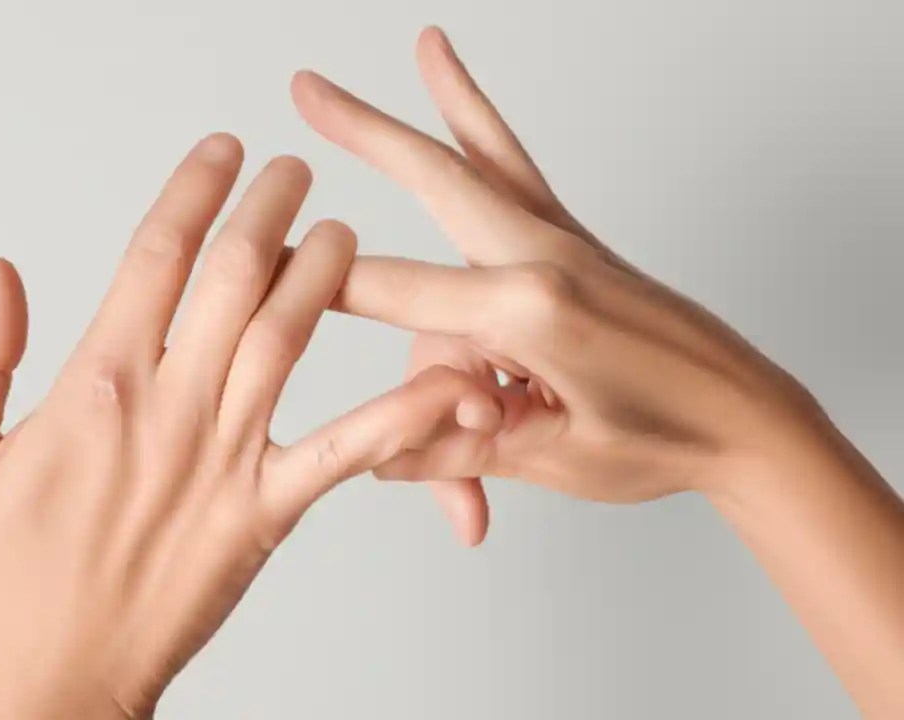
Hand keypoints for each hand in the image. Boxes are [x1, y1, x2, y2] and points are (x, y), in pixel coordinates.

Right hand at [0, 135, 485, 717]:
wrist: (61, 670)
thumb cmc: (6, 570)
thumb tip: (2, 273)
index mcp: (95, 382)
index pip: (157, 255)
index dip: (195, 191)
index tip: (222, 153)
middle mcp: (169, 406)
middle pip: (235, 276)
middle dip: (270, 208)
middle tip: (293, 171)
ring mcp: (223, 456)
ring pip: (289, 336)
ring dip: (323, 273)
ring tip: (340, 231)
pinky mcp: (266, 510)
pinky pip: (344, 450)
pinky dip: (399, 412)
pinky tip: (442, 377)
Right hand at [291, 28, 830, 524]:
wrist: (751, 423)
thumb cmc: (662, 444)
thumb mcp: (549, 461)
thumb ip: (456, 447)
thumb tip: (384, 451)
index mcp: (531, 310)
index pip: (392, 293)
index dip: (317, 288)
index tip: (260, 271)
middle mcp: (545, 257)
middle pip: (435, 176)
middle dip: (364, 132)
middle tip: (305, 89)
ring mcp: (564, 242)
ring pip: (479, 158)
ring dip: (432, 105)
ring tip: (405, 51)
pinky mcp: (574, 244)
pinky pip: (513, 169)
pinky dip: (478, 119)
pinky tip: (449, 73)